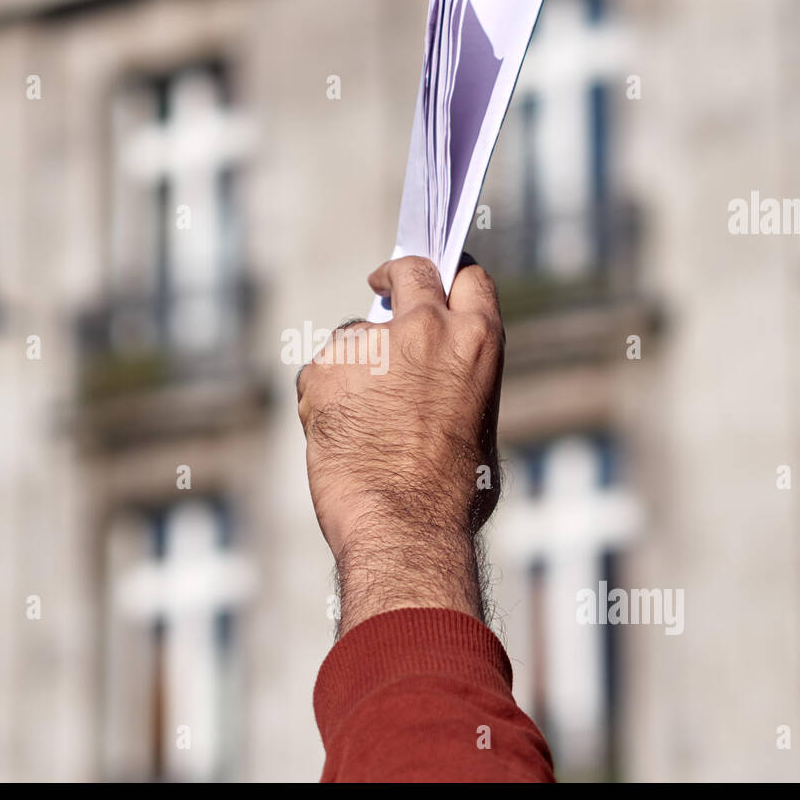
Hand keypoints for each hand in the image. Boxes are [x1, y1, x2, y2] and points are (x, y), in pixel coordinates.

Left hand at [296, 255, 504, 633]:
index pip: (467, 275)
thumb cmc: (450, 498)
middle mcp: (426, 328)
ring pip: (354, 339)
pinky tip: (337, 439)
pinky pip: (320, 374)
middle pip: (409, 272)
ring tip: (363, 430)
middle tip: (380, 285)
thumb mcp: (479, 426)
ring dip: (354, 369)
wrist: (402, 527)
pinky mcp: (325, 366)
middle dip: (395, 275)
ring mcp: (371, 344)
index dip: (449, 272)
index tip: (432, 275)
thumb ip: (459, 382)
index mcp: (477, 341)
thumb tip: (435, 380)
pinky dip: (323, 399)